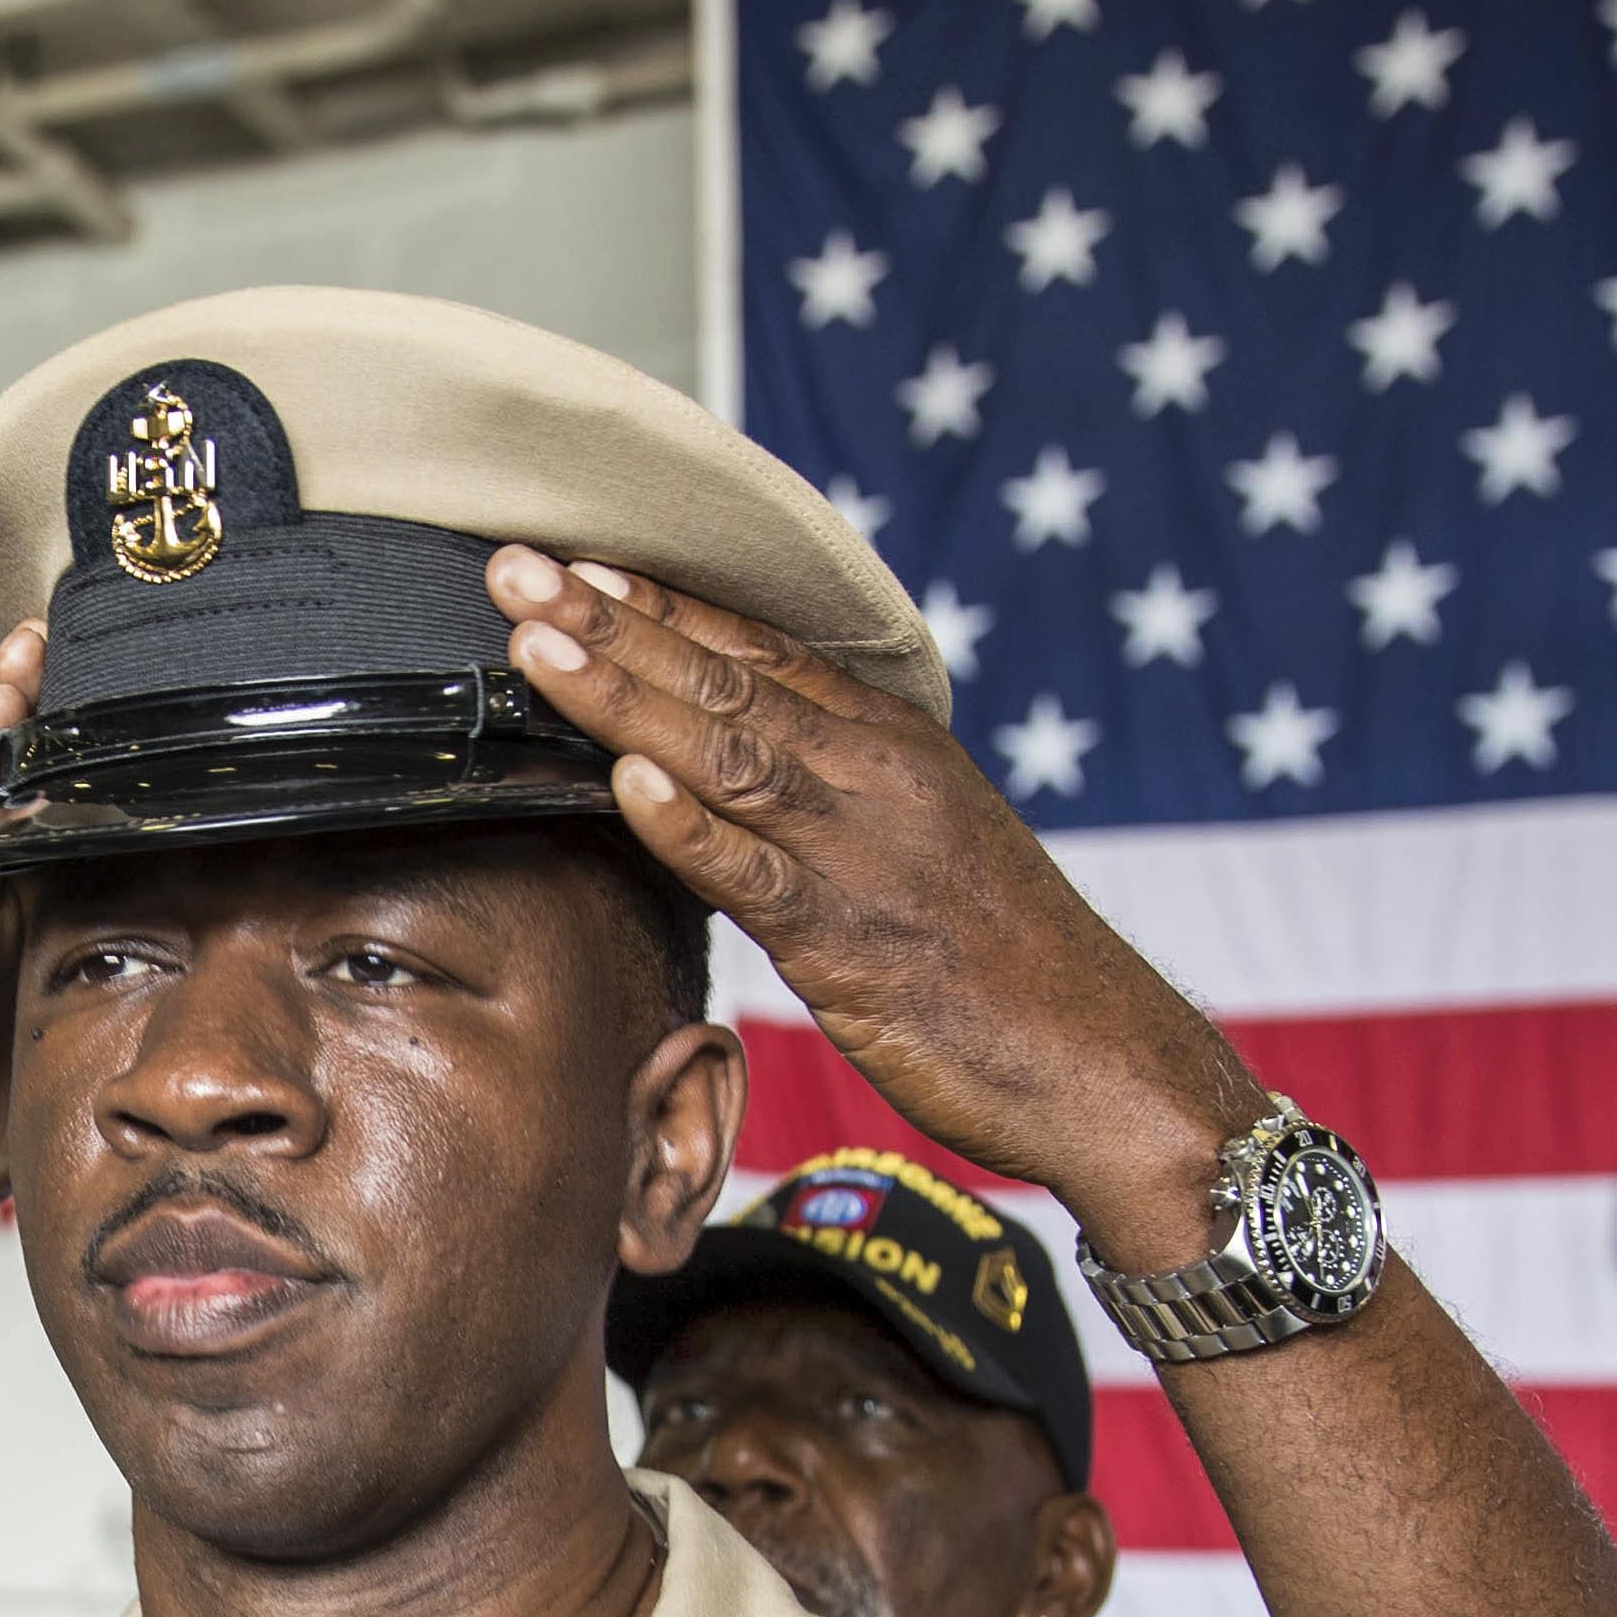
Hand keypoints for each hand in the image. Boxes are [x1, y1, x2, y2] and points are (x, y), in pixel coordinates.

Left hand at [488, 549, 1273, 1258]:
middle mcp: (876, 776)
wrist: (1100, 1057)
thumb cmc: (1009, 966)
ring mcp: (863, 852)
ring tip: (536, 643)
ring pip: (725, 752)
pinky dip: (689, 826)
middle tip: (516, 565)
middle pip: (726, 678)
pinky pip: (755, 873)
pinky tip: (626, 782)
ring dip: (624, 694)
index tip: (581, 560)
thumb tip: (738, 775)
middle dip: (613, 621)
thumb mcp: (925, 846)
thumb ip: (835, 800)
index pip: (762, 649)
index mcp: (894, 744)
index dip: (665, 604)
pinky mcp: (852, 939)